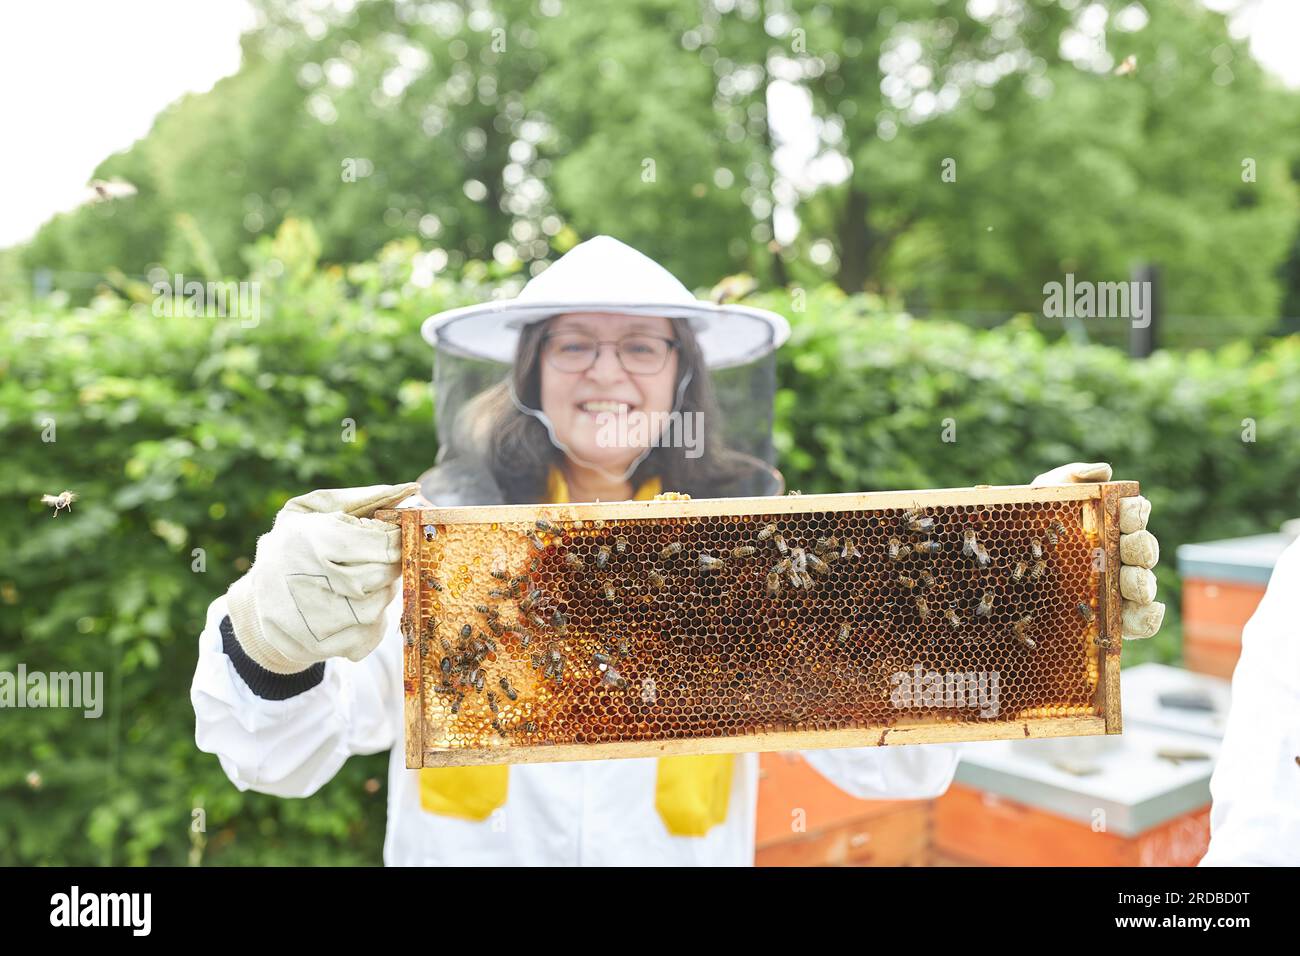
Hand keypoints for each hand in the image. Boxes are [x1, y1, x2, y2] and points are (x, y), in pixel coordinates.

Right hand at [226, 482, 422, 672]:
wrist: (259, 596)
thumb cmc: (297, 541)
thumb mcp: (317, 509)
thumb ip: (367, 498)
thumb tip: (413, 490)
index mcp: (310, 539)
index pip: (381, 543)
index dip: (395, 539)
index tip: (392, 538)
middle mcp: (308, 579)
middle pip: (382, 575)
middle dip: (390, 567)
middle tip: (381, 561)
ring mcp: (311, 618)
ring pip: (377, 606)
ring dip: (381, 593)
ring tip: (363, 582)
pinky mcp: (317, 645)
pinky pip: (368, 635)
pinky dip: (371, 622)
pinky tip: (352, 607)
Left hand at [1030, 462, 1163, 640]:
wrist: (998, 569)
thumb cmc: (1027, 526)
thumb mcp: (1044, 495)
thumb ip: (1072, 477)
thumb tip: (1104, 471)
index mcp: (1109, 525)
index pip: (1134, 516)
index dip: (1135, 513)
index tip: (1126, 511)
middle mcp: (1117, 556)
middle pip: (1143, 551)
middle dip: (1141, 547)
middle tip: (1127, 546)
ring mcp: (1115, 588)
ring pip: (1144, 585)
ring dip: (1144, 583)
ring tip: (1133, 585)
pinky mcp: (1109, 618)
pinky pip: (1139, 622)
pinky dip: (1148, 618)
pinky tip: (1142, 611)